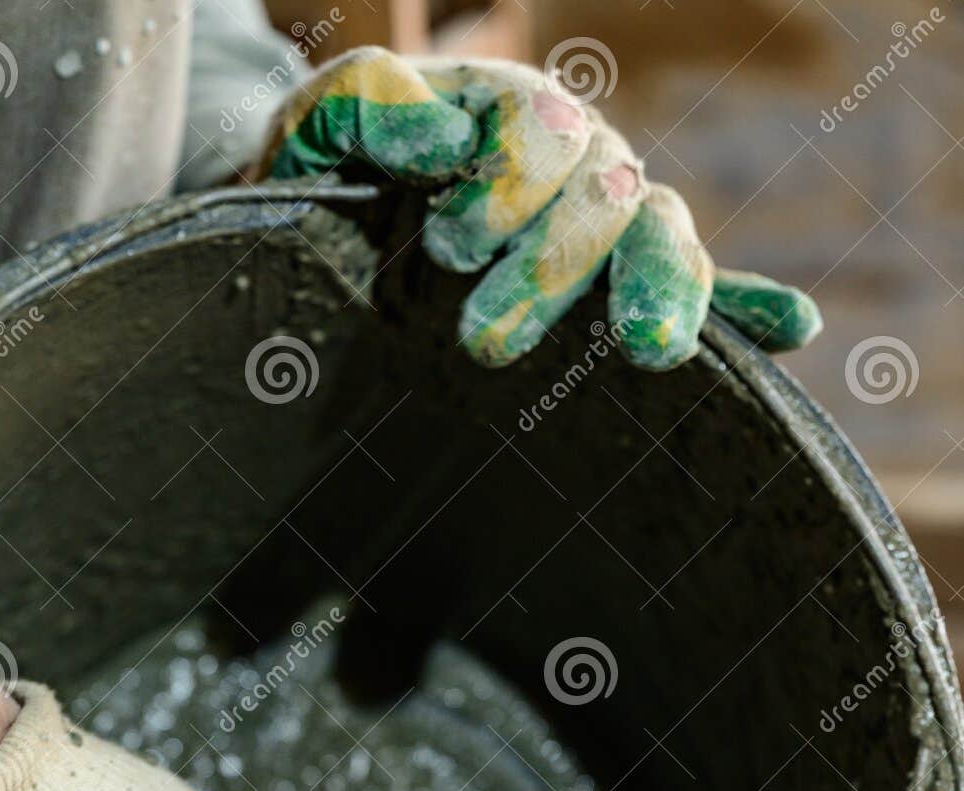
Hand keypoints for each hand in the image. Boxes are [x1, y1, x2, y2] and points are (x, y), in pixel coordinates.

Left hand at [252, 49, 820, 369]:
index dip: (507, 190)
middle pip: (607, 197)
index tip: (453, 249)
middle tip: (482, 343)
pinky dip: (747, 307)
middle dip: (553, 272)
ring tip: (650, 355)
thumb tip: (441, 142)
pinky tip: (792, 329)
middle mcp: (582, 160)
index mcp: (516, 110)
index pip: (545, 136)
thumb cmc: (333, 169)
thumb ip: (371, 107)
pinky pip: (707, 287)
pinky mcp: (626, 288)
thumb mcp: (325, 123)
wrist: (338, 220)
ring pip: (662, 238)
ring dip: (661, 293)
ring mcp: (614, 224)